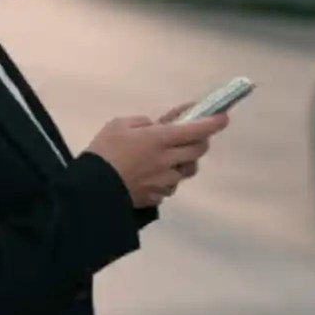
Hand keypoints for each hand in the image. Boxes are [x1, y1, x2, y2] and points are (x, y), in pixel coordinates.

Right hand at [84, 110, 228, 207]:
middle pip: (198, 151)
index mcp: (160, 139)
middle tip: (193, 136)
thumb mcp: (119, 124)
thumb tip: (155, 127)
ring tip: (169, 158)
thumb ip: (143, 123)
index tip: (223, 117)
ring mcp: (164, 181)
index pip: (195, 129)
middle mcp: (168, 160)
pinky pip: (170, 186)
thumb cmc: (104, 151)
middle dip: (200, 141)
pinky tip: (153, 176)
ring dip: (183, 162)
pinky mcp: (156, 197)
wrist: (92, 189)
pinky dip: (167, 179)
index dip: (212, 123)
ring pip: (186, 171)